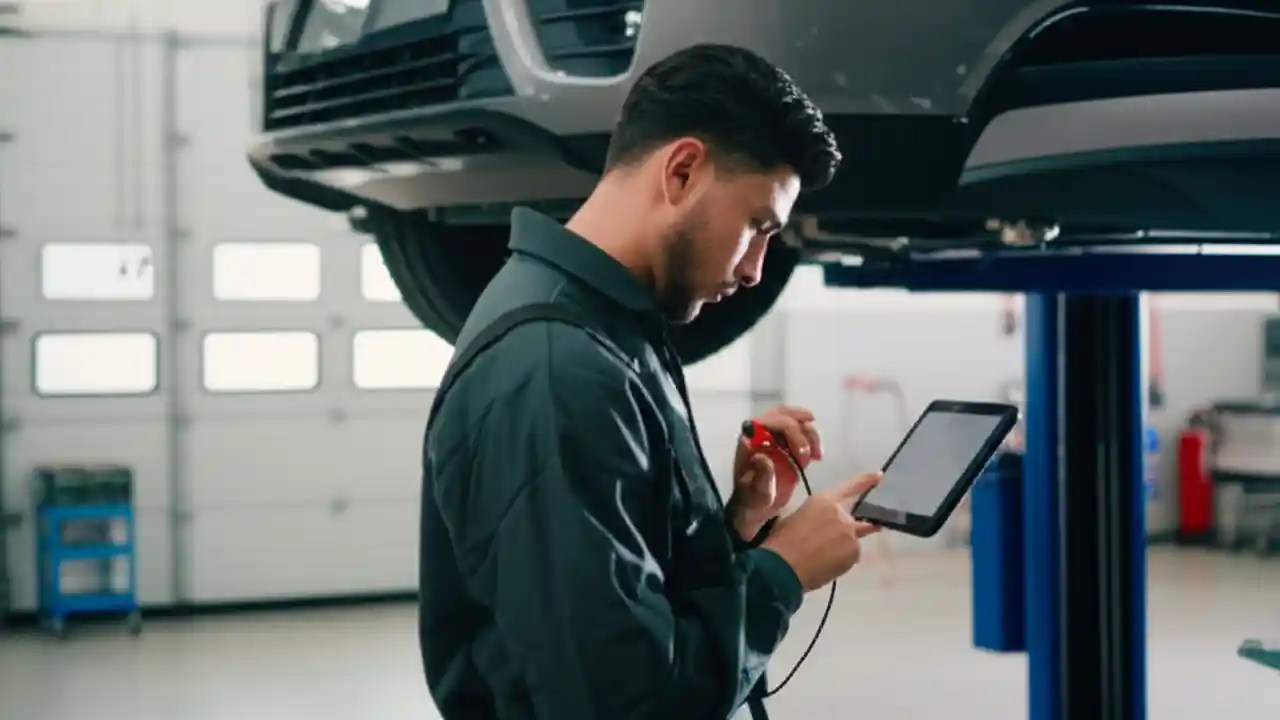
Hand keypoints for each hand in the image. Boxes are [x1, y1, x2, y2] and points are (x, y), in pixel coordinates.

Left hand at [728, 405, 823, 538]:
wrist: (757, 508)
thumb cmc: (753, 500)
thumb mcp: (757, 493)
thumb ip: (762, 476)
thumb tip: (762, 456)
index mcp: (749, 440)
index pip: (768, 421)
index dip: (786, 426)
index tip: (801, 446)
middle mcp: (761, 432)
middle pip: (784, 415)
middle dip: (801, 431)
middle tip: (809, 454)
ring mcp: (775, 436)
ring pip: (796, 420)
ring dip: (810, 434)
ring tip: (815, 456)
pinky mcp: (787, 444)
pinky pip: (803, 432)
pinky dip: (813, 440)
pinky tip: (817, 456)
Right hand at [760, 471, 882, 591]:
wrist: (784, 567)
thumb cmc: (782, 541)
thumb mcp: (795, 518)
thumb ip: (816, 517)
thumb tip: (821, 525)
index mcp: (824, 500)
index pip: (850, 487)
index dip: (866, 481)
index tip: (879, 476)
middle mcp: (842, 513)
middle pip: (857, 517)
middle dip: (855, 527)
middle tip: (843, 537)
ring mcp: (851, 533)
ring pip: (853, 539)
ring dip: (842, 546)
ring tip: (821, 558)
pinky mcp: (854, 552)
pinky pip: (851, 555)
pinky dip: (842, 560)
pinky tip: (825, 566)